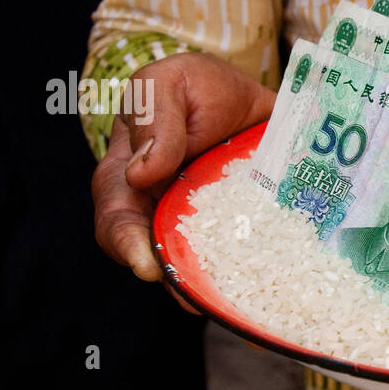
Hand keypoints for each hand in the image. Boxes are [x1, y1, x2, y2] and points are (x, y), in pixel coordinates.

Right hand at [92, 52, 274, 282]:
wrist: (247, 93)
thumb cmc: (195, 87)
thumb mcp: (167, 84)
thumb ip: (153, 120)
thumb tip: (142, 174)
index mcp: (128, 178)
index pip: (116, 221)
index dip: (127, 245)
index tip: (147, 265)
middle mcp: (163, 212)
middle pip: (158, 257)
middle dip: (175, 280)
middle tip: (196, 299)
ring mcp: (205, 227)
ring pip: (203, 267)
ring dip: (217, 287)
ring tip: (237, 305)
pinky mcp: (244, 231)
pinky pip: (247, 259)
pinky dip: (257, 275)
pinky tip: (272, 288)